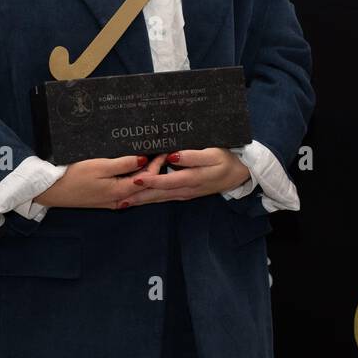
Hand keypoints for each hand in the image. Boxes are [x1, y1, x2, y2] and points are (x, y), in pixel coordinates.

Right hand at [34, 154, 168, 209]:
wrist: (50, 191)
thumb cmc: (73, 176)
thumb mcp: (99, 166)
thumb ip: (123, 164)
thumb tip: (144, 159)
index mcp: (121, 192)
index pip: (147, 178)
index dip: (157, 164)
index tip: (165, 150)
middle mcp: (120, 200)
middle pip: (145, 186)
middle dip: (158, 172)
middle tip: (167, 156)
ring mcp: (113, 201)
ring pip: (138, 190)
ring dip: (149, 179)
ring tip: (159, 163)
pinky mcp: (106, 199)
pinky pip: (129, 192)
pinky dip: (137, 183)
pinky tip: (140, 174)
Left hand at [119, 147, 251, 207]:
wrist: (239, 174)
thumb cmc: (225, 160)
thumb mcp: (213, 154)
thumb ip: (193, 156)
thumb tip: (172, 156)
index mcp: (192, 178)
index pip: (167, 181)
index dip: (151, 181)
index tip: (134, 179)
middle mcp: (186, 189)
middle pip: (159, 194)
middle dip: (139, 197)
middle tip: (118, 199)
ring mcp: (185, 193)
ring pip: (160, 198)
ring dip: (142, 201)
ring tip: (122, 203)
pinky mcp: (184, 194)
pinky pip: (164, 198)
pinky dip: (151, 200)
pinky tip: (139, 200)